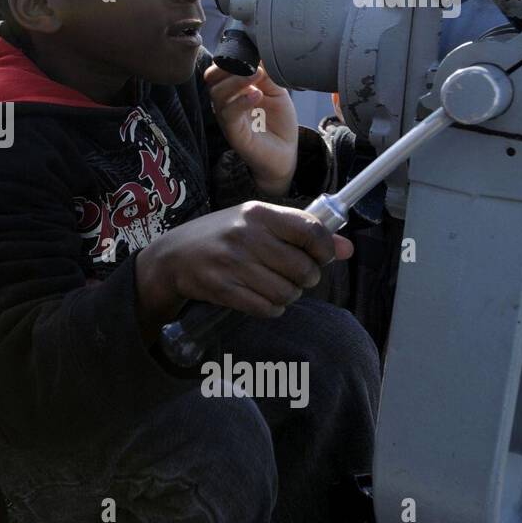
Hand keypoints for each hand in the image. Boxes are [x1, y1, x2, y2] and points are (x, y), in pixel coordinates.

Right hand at [135, 201, 353, 329]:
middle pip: (303, 269)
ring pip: (287, 293)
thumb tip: (347, 249)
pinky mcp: (223, 289)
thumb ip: (302, 233)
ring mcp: (233, 264)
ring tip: (275, 286)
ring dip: (289, 295)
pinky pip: (267, 308)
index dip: (325, 250)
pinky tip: (261, 297)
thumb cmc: (222, 236)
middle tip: (296, 276)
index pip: (311, 231)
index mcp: (258, 213)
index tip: (322, 256)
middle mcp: (246, 236)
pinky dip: (272, 308)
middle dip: (307, 278)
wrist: (173, 257)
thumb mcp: (258, 223)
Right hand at [205, 62, 296, 194]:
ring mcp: (227, 117)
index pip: (220, 70)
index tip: (247, 51)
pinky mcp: (232, 132)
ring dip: (237, 81)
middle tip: (249, 63)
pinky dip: (241, 102)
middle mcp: (227, 102)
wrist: (285, 153)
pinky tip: (257, 95)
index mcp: (235, 90)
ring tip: (256, 75)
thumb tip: (260, 55)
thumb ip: (268, 75)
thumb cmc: (278, 123)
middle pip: (212, 79)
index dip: (228, 59)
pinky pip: (228, 114)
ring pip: (218, 94)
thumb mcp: (277, 92)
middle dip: (227, 67)